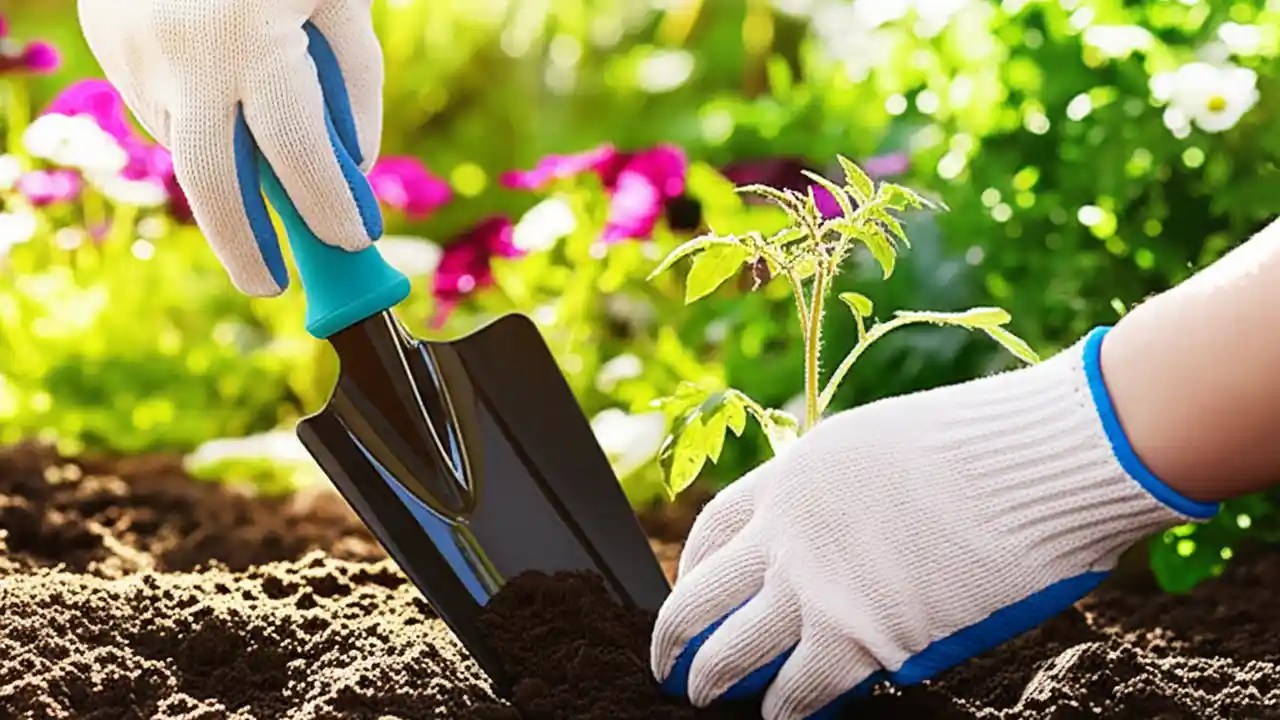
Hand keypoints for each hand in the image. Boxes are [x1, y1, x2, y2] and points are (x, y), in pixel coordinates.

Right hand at [78, 0, 383, 295]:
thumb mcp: (339, 0)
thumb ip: (353, 88)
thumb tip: (353, 171)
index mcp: (251, 39)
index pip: (295, 156)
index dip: (326, 212)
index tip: (351, 248)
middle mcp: (182, 55)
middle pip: (214, 186)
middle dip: (247, 248)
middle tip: (274, 285)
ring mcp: (133, 53)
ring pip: (184, 149)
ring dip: (229, 177)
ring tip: (267, 186)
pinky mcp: (107, 45)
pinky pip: (160, 112)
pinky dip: (201, 127)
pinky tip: (224, 103)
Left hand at [651, 328, 1216, 718]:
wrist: (1034, 463)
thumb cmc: (981, 445)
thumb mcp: (877, 445)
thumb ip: (838, 490)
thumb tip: (834, 526)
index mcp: (792, 476)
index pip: (713, 531)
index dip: (691, 569)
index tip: (688, 589)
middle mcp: (787, 533)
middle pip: (698, 597)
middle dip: (674, 637)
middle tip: (670, 665)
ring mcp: (816, 588)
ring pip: (731, 652)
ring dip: (711, 681)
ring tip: (704, 696)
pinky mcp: (860, 639)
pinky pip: (797, 691)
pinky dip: (783, 710)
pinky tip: (781, 717)